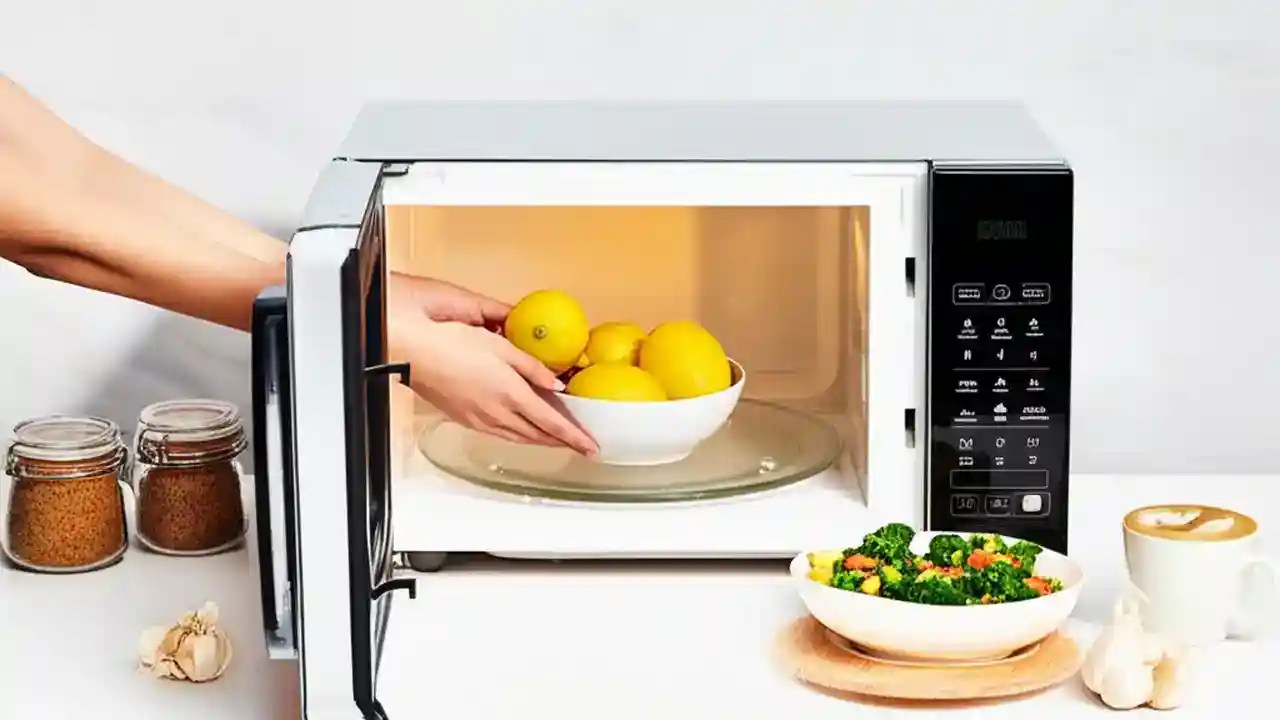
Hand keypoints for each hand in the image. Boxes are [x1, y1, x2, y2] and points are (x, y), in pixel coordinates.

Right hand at [387, 273, 597, 455]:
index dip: (573, 436)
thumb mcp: (503, 348)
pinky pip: (499, 433)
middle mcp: (497, 414)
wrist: (414, 352)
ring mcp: (479, 419)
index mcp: (511, 395)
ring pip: (517, 437)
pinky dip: (516, 435)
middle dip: (559, 442)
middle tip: (577, 445)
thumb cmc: (456, 342)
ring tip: (554, 440)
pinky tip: (518, 430)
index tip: (591, 446)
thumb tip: (556, 385)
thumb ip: (532, 367)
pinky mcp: (464, 418)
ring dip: (538, 440)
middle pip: (536, 435)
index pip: (551, 423)